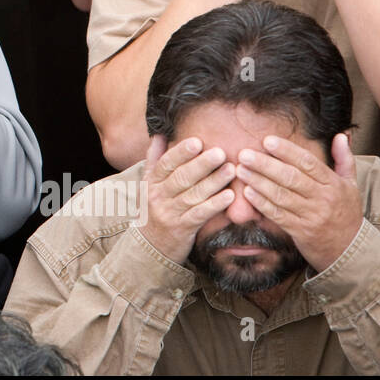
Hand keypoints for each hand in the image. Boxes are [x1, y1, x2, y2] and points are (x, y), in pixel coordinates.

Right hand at [138, 135, 237, 263]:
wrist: (149, 245)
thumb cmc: (154, 208)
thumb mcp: (148, 184)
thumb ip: (154, 159)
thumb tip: (158, 134)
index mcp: (152, 182)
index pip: (165, 164)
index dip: (181, 152)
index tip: (197, 141)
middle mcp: (159, 196)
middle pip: (181, 178)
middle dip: (202, 164)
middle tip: (220, 152)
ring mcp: (170, 213)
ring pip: (193, 195)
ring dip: (214, 182)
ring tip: (231, 170)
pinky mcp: (183, 229)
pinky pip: (200, 215)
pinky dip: (215, 205)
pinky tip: (229, 196)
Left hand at [234, 133, 363, 272]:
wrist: (350, 250)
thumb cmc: (346, 212)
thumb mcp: (351, 185)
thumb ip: (344, 159)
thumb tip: (342, 135)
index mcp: (333, 184)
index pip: (308, 163)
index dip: (287, 151)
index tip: (267, 141)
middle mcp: (323, 198)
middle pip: (291, 178)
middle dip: (265, 165)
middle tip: (245, 154)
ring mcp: (311, 216)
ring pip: (281, 196)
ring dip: (258, 182)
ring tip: (240, 170)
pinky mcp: (300, 231)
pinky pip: (278, 215)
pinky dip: (261, 203)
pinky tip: (247, 193)